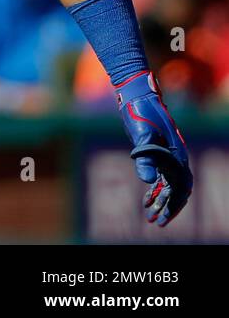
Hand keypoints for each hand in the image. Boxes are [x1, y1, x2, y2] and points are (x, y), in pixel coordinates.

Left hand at [115, 71, 192, 225]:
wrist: (137, 94)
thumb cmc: (139, 111)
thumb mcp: (141, 133)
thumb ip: (144, 156)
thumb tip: (147, 181)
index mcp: (176, 154)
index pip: (181, 186)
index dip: (174, 203)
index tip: (164, 216)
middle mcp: (176, 156)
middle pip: (177, 189)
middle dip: (169, 207)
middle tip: (157, 222)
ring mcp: (168, 155)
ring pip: (169, 184)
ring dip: (161, 200)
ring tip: (150, 216)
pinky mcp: (158, 152)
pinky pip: (160, 176)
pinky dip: (154, 189)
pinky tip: (146, 199)